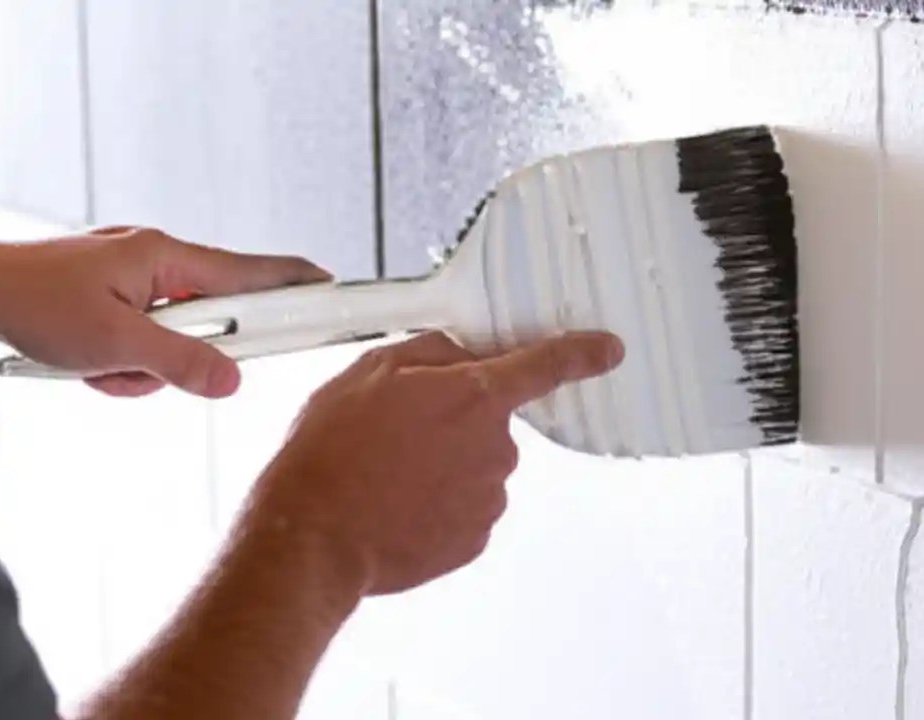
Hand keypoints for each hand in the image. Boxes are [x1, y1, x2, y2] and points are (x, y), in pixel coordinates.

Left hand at [0, 226, 329, 397]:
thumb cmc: (33, 301)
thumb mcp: (116, 345)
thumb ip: (182, 364)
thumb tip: (231, 380)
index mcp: (166, 256)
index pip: (251, 271)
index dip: (294, 284)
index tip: (332, 291)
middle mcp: (155, 262)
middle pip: (211, 316)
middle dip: (182, 353)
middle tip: (147, 361)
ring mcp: (132, 281)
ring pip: (173, 338)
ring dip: (143, 365)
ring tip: (100, 365)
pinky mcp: (112, 299)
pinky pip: (143, 341)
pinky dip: (122, 362)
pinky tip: (90, 364)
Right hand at [254, 330, 623, 595]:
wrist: (315, 536)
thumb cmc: (334, 452)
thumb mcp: (370, 372)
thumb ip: (429, 354)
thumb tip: (459, 358)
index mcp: (475, 396)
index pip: (545, 366)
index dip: (581, 354)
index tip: (607, 350)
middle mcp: (494, 447)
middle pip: (489, 422)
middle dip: (453, 423)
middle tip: (396, 435)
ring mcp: (488, 498)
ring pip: (475, 468)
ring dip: (442, 467)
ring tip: (388, 475)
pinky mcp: (473, 540)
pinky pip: (465, 509)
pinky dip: (437, 505)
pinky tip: (397, 505)